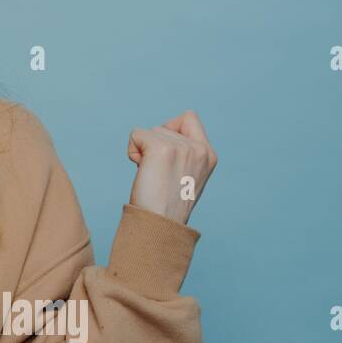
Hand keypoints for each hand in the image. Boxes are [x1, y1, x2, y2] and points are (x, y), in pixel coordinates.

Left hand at [126, 110, 217, 225]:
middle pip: (164, 126)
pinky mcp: (162, 149)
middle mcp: (199, 148)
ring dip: (143, 151)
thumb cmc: (166, 204)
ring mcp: (182, 147)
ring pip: (150, 131)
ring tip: (152, 176)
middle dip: (154, 146)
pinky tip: (141, 170)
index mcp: (209, 154)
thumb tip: (161, 133)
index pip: (188, 118)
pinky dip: (132, 151)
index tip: (166, 156)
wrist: (160, 224)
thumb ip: (182, 153)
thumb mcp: (186, 175)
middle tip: (158, 175)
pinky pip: (136, 134)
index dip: (170, 131)